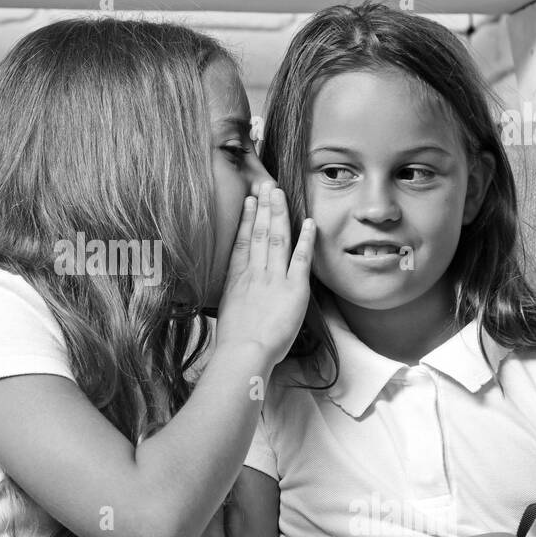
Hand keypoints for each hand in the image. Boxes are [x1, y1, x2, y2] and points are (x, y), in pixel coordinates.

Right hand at [214, 181, 314, 364]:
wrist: (244, 352)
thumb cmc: (234, 342)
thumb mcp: (227, 312)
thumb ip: (234, 296)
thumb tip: (237, 293)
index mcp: (238, 279)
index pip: (243, 241)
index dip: (248, 219)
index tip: (250, 201)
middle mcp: (255, 273)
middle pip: (260, 232)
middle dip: (264, 207)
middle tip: (266, 184)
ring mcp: (275, 279)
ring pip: (277, 238)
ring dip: (279, 213)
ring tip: (279, 192)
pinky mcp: (294, 289)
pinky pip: (301, 259)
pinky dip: (305, 240)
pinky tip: (308, 222)